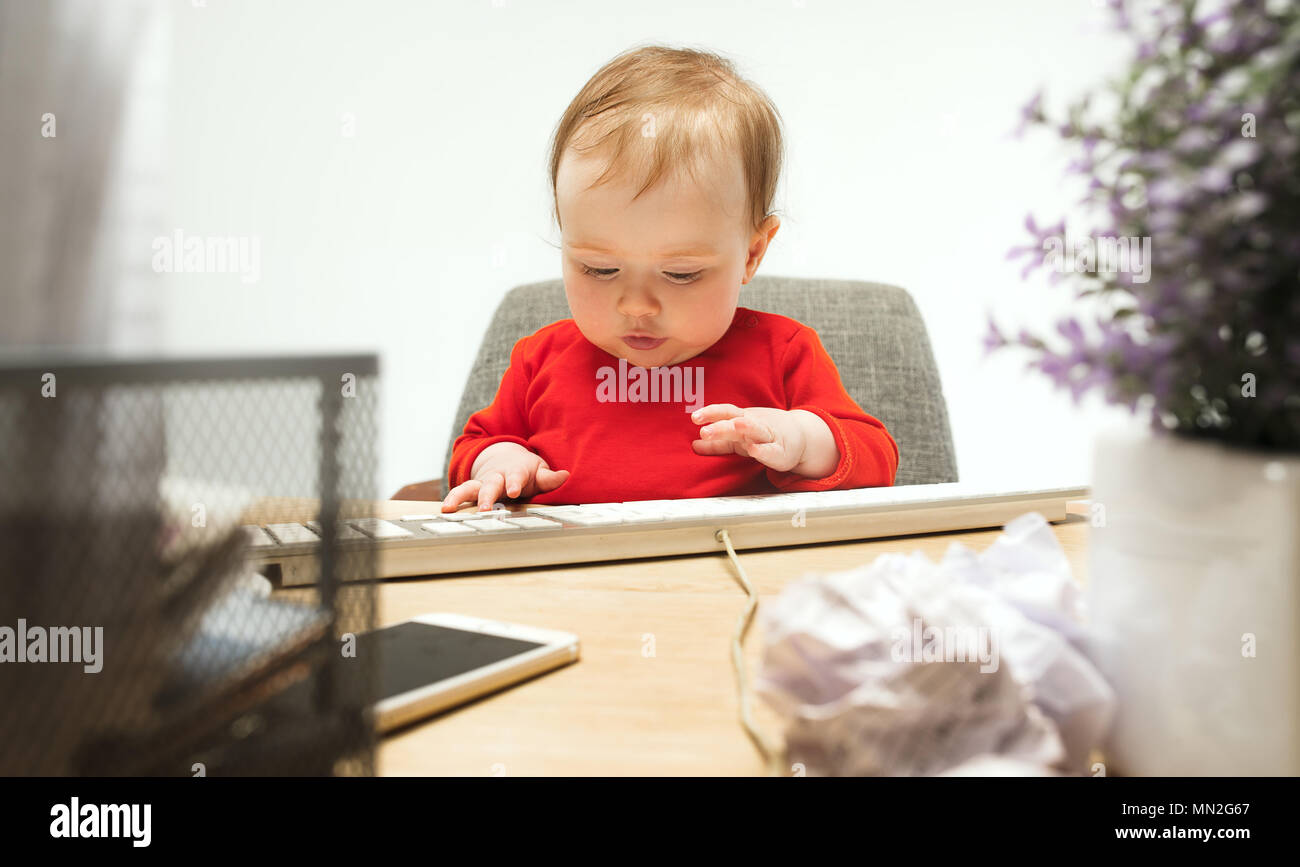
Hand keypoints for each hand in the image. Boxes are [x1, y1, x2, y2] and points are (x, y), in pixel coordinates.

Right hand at [442, 442, 569, 511]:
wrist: (504, 457)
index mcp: (515, 473)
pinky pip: (460, 493)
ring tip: (450, 509)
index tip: (514, 490)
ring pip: (469, 488)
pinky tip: (444, 510)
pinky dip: (452, 500)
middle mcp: (496, 477)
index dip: (514, 483)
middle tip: (485, 508)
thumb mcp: (539, 471)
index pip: (515, 477)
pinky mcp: (473, 488)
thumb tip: (566, 475)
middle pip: (491, 485)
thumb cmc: (525, 470)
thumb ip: (550, 477)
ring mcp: (482, 482)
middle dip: (487, 496)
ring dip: (460, 498)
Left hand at [691, 404, 809, 472]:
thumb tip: (693, 445)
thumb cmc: (765, 437)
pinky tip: (753, 450)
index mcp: (744, 420)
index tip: (694, 417)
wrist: (802, 438)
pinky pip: (771, 450)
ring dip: (744, 428)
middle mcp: (755, 425)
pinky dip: (762, 450)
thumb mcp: (739, 439)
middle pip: (736, 421)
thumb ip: (718, 443)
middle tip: (704, 432)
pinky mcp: (780, 452)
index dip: (710, 413)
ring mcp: (769, 437)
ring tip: (733, 426)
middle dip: (721, 426)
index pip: (726, 413)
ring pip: (755, 431)